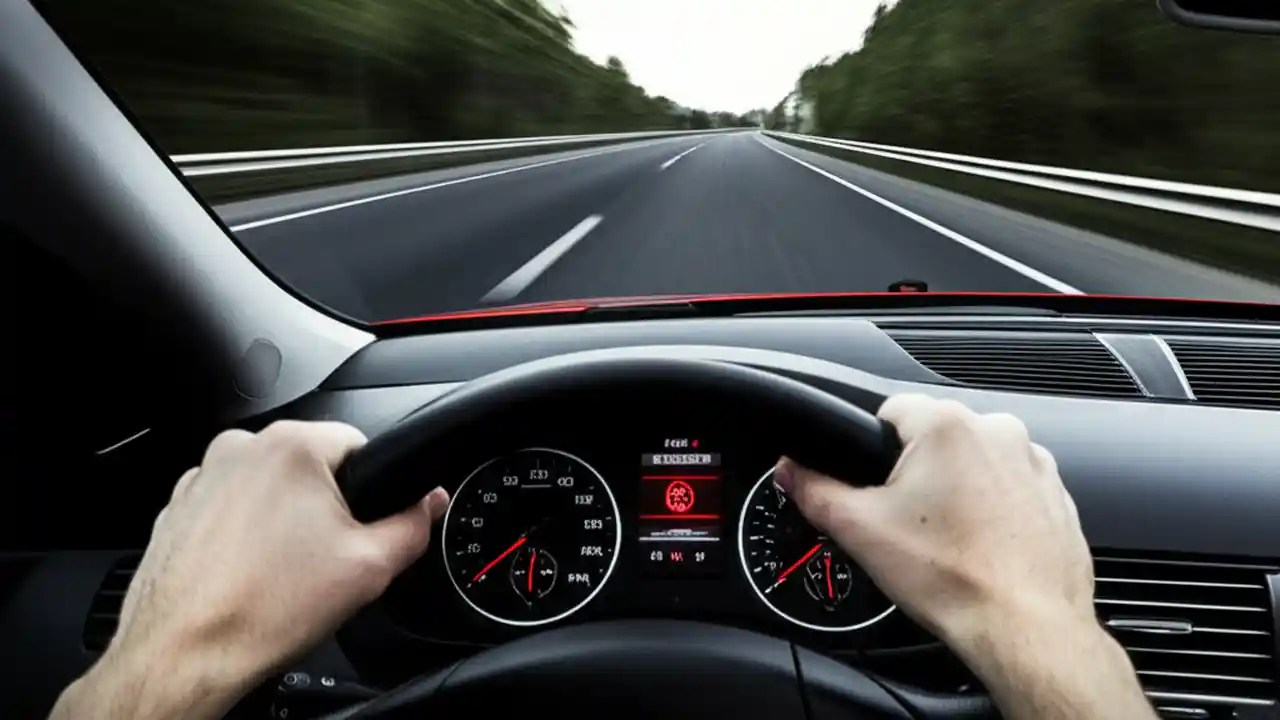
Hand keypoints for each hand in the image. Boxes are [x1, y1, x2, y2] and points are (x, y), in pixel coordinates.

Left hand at [52, 421, 448, 719]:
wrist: (185, 653)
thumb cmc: (263, 609)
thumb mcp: (369, 568)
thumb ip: (412, 526)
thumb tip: (428, 505)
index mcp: (291, 446)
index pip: (358, 443)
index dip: (372, 488)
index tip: (363, 525)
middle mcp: (240, 448)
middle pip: (310, 467)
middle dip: (324, 508)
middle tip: (325, 559)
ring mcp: (202, 477)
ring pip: (269, 489)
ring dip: (282, 520)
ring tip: (282, 572)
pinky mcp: (178, 507)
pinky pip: (231, 509)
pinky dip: (245, 535)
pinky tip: (250, 574)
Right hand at [775, 394, 1153, 718]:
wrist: (1026, 627)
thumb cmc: (956, 580)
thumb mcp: (861, 531)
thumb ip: (815, 490)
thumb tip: (792, 471)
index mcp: (947, 425)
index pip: (889, 410)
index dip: (869, 449)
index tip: (872, 485)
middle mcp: (998, 432)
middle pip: (933, 439)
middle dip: (915, 474)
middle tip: (905, 523)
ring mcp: (1034, 463)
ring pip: (972, 463)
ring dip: (955, 490)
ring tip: (945, 540)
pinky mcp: (1056, 494)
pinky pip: (1009, 489)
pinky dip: (991, 511)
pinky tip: (977, 546)